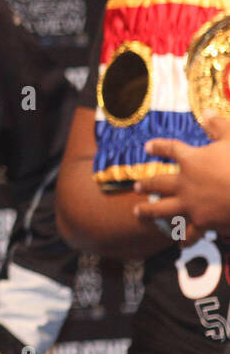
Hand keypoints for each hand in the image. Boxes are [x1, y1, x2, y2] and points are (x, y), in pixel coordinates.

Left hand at [139, 115, 229, 241]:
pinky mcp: (203, 223)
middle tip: (135, 187)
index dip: (159, 147)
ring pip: (163, 209)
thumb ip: (218, 125)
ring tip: (138, 212)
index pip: (170, 149)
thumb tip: (207, 110)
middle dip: (145, 184)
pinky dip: (185, 238)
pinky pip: (190, 233)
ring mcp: (191, 205)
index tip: (148, 147)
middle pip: (158, 183)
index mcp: (191, 160)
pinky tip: (180, 243)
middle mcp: (184, 183)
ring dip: (149, 211)